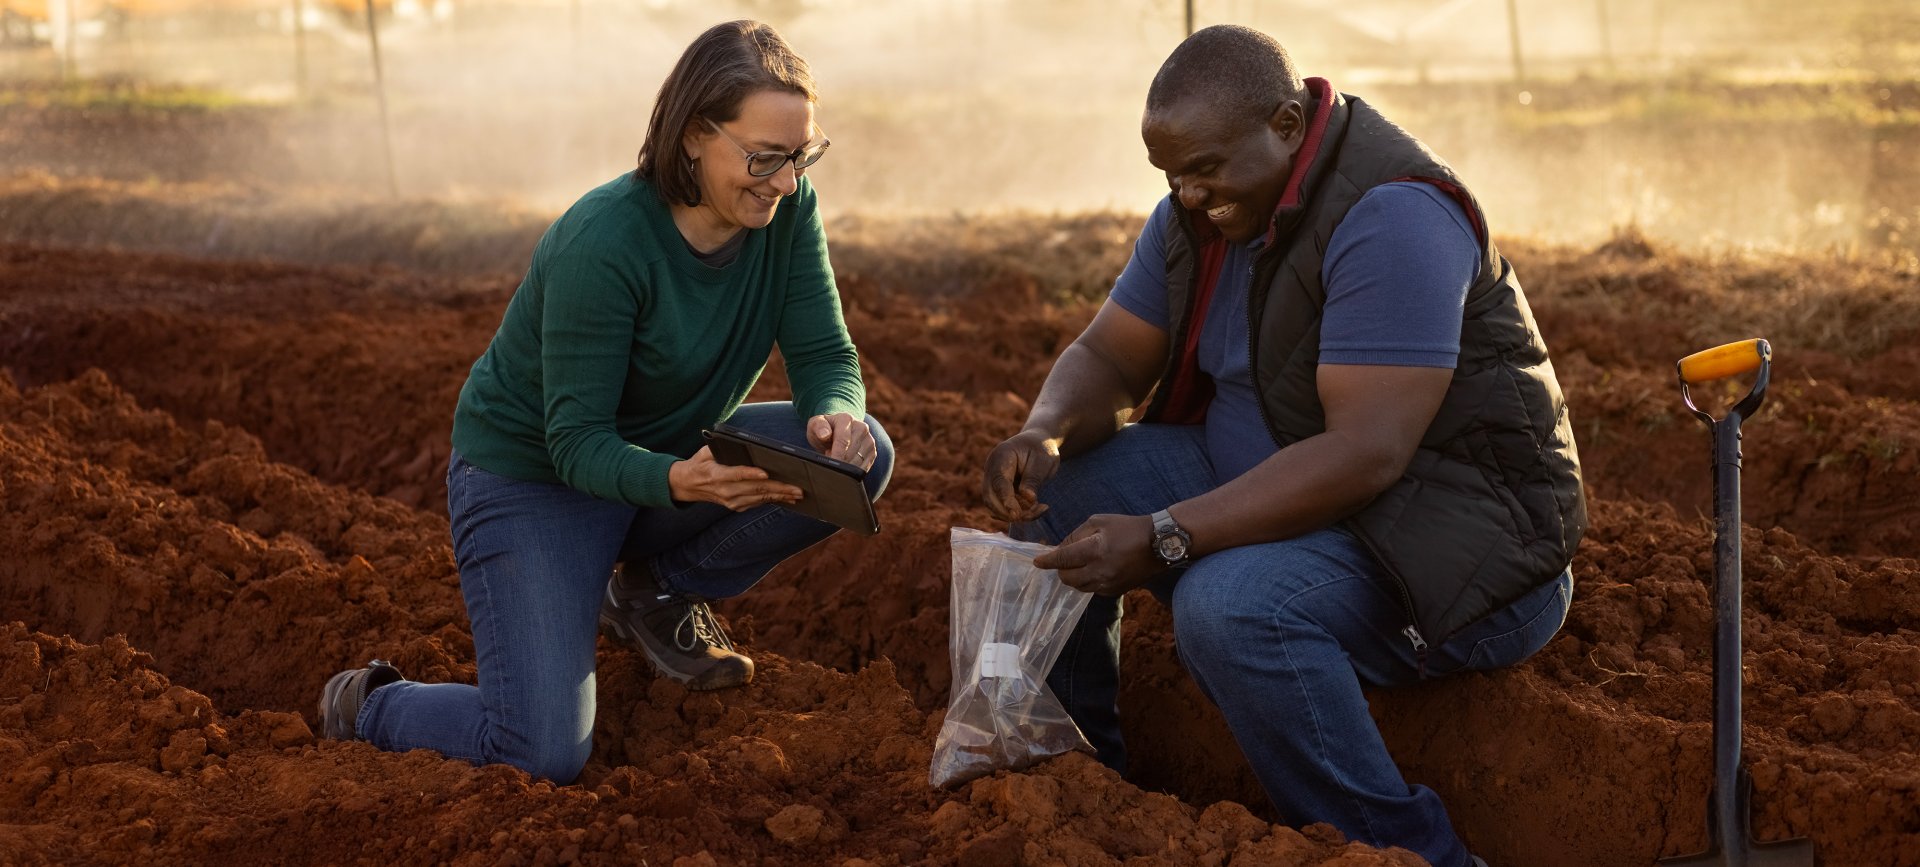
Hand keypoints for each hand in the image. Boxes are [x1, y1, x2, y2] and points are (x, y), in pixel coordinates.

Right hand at [668, 447, 802, 509]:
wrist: (688, 485)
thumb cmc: (701, 463)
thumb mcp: (706, 451)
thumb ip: (721, 448)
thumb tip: (742, 444)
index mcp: (716, 474)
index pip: (736, 474)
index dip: (750, 474)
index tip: (766, 474)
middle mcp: (724, 491)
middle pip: (754, 489)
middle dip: (778, 488)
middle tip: (797, 487)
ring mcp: (730, 501)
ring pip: (759, 499)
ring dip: (780, 497)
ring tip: (797, 494)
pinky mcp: (735, 507)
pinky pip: (757, 504)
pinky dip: (773, 501)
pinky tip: (787, 498)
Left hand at [808, 412, 876, 469]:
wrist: (835, 432)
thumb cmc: (823, 430)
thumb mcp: (815, 425)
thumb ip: (818, 427)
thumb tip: (825, 435)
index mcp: (846, 419)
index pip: (843, 440)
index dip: (837, 455)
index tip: (832, 465)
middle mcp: (862, 427)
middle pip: (851, 452)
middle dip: (840, 462)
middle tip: (830, 463)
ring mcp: (869, 440)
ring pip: (859, 461)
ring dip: (846, 467)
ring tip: (837, 462)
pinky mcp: (873, 452)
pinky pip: (865, 467)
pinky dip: (854, 472)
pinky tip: (846, 468)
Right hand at [983, 429, 1060, 522]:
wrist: (1037, 444)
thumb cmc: (1041, 450)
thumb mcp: (1044, 461)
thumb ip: (1034, 479)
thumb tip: (1028, 498)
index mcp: (1001, 456)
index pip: (999, 482)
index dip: (1006, 500)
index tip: (1016, 514)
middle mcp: (991, 469)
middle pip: (990, 497)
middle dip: (1008, 512)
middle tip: (1032, 515)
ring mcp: (992, 480)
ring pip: (994, 505)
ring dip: (1014, 514)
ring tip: (1040, 509)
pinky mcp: (997, 490)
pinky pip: (1001, 507)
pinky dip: (1016, 513)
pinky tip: (1036, 509)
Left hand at [1032, 513, 1159, 595]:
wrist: (1158, 544)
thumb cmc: (1127, 527)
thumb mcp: (1099, 521)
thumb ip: (1076, 535)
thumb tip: (1060, 549)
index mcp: (1094, 550)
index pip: (1062, 559)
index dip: (1047, 561)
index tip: (1037, 561)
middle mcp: (1099, 571)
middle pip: (1066, 578)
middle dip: (1061, 569)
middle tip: (1065, 559)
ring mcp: (1108, 584)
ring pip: (1078, 587)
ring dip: (1074, 576)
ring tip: (1081, 563)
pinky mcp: (1115, 591)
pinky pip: (1092, 590)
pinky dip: (1088, 581)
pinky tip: (1095, 569)